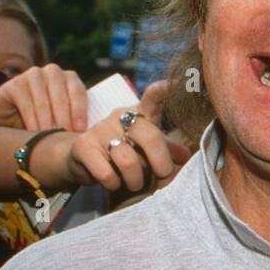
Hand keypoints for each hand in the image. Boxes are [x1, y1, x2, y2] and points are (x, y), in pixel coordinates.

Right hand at [0, 63, 87, 131]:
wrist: (13, 111)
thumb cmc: (46, 115)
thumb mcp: (63, 113)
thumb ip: (76, 116)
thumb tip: (89, 133)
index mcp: (70, 77)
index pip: (78, 92)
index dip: (80, 111)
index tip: (81, 129)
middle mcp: (53, 72)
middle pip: (61, 98)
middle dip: (64, 120)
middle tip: (64, 136)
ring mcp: (33, 75)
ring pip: (43, 103)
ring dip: (47, 123)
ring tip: (50, 138)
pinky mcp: (16, 84)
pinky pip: (27, 105)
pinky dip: (32, 121)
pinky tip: (34, 133)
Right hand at [38, 81, 190, 192]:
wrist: (82, 160)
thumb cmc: (123, 153)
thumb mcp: (147, 150)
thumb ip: (167, 151)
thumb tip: (187, 157)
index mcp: (139, 114)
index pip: (152, 98)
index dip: (164, 90)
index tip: (177, 84)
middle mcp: (120, 117)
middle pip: (150, 137)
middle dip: (162, 164)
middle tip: (161, 175)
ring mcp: (100, 129)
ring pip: (129, 161)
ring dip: (136, 180)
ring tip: (134, 182)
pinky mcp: (83, 146)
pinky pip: (107, 173)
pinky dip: (114, 184)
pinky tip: (113, 182)